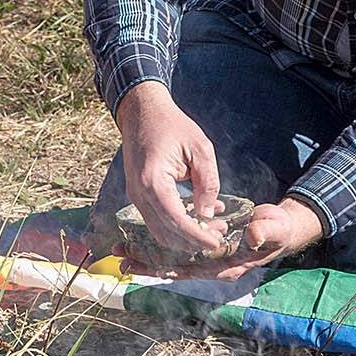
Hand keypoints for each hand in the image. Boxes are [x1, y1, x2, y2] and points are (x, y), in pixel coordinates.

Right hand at [115, 81, 225, 254]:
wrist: (142, 112)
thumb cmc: (171, 125)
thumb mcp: (200, 148)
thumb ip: (207, 182)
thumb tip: (208, 213)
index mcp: (153, 181)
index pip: (176, 221)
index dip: (197, 236)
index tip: (217, 243)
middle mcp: (139, 193)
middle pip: (166, 232)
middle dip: (193, 239)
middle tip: (219, 234)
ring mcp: (135, 195)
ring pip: (159, 230)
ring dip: (184, 235)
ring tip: (212, 226)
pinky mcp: (138, 194)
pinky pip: (156, 218)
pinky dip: (176, 223)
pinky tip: (198, 213)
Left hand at [121, 199, 324, 281]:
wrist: (279, 226)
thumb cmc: (278, 228)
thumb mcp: (275, 227)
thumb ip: (265, 231)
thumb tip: (252, 234)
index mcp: (227, 266)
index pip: (192, 270)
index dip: (168, 269)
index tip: (145, 265)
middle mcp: (214, 266)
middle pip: (175, 269)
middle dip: (149, 266)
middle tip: (121, 263)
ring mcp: (208, 258)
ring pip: (172, 260)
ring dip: (148, 256)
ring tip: (122, 252)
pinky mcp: (204, 246)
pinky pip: (178, 247)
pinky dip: (159, 243)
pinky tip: (139, 238)